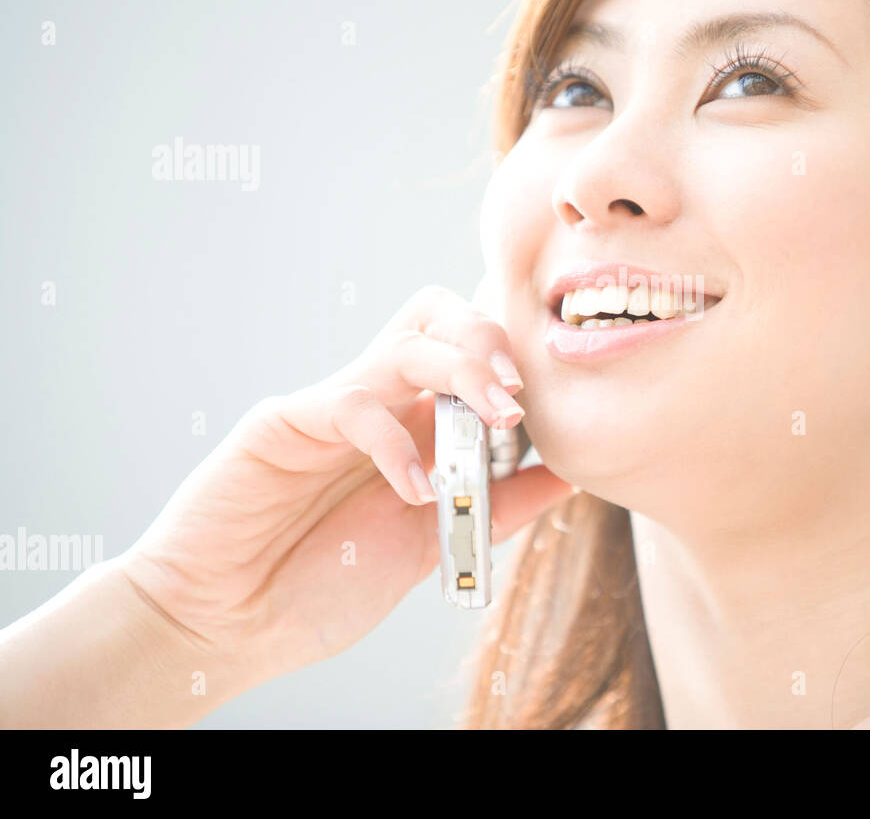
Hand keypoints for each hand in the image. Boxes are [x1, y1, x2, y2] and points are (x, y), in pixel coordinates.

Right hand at [118, 284, 574, 692]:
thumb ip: (498, 506)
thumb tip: (571, 473)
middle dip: (487, 336)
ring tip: (497, 418)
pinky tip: (416, 492)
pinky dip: (395, 443)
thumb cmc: (321, 583)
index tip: (550, 407)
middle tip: (518, 392)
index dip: (511, 359)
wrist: (229, 623)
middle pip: (435, 315)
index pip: (466, 347)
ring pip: (403, 345)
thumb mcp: (434, 545)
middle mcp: (377, 402)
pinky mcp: (283, 424)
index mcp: (414, 422)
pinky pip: (350, 404)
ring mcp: (331, 407)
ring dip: (462, 370)